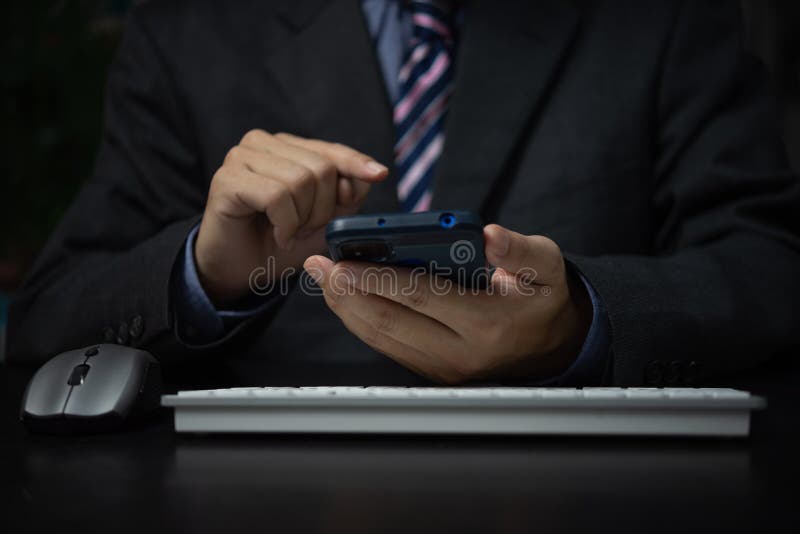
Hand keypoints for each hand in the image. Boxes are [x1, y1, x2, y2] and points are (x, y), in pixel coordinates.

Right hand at [195, 130, 387, 305]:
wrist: (239, 270)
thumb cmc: (279, 241)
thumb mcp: (324, 219)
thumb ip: (346, 196)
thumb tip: (367, 176)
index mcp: (288, 147)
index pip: (330, 149)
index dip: (355, 163)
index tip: (379, 174)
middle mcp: (263, 143)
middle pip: (320, 168)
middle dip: (323, 209)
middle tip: (306, 230)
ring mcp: (241, 156)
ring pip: (300, 180)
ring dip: (303, 219)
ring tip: (290, 233)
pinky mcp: (227, 178)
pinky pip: (276, 196)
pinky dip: (285, 223)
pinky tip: (278, 235)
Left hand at [303, 224, 591, 383]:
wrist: (551, 345)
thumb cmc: (543, 298)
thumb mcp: (546, 266)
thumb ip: (520, 250)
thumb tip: (490, 236)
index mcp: (486, 322)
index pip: (422, 297)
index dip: (379, 278)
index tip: (346, 261)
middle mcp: (460, 352)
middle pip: (390, 321)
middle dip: (348, 293)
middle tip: (320, 266)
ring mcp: (443, 366)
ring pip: (382, 337)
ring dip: (347, 308)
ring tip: (324, 277)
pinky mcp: (432, 369)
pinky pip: (388, 345)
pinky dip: (361, 320)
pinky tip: (345, 298)